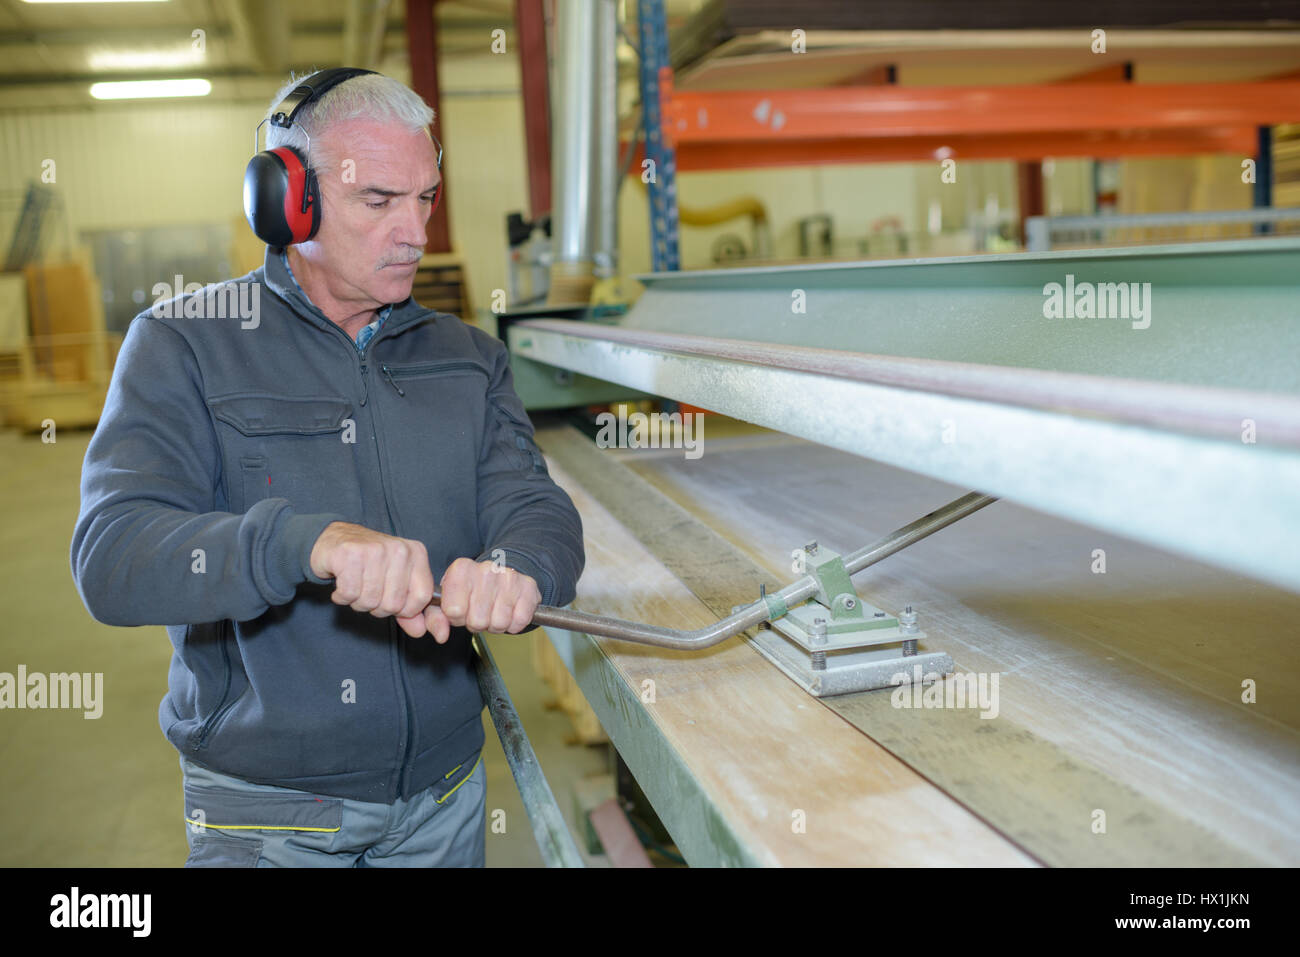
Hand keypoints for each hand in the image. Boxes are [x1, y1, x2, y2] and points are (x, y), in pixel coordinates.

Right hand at [309, 522, 435, 637]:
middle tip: (368, 590)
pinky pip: (349, 594)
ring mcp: (375, 549)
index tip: (391, 601)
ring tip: (355, 585)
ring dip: (357, 602)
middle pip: (394, 604)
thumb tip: (419, 631)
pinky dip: (342, 596)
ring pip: (370, 601)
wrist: (335, 539)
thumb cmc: (368, 563)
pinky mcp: (350, 554)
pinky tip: (342, 582)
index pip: (422, 597)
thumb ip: (409, 608)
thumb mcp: (395, 583)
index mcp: (416, 553)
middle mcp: (399, 549)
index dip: (405, 610)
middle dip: (377, 607)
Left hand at [417, 557, 540, 643]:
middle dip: (477, 623)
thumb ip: (435, 618)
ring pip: (499, 622)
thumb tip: (441, 635)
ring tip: (494, 611)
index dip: (457, 617)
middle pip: (477, 621)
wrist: (502, 576)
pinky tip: (510, 611)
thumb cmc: (471, 592)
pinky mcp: (528, 586)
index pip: (453, 610)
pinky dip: (514, 623)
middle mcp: (485, 569)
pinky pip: (519, 620)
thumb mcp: (447, 601)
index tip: (462, 608)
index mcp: (460, 569)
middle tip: (480, 612)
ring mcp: (508, 576)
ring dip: (496, 624)